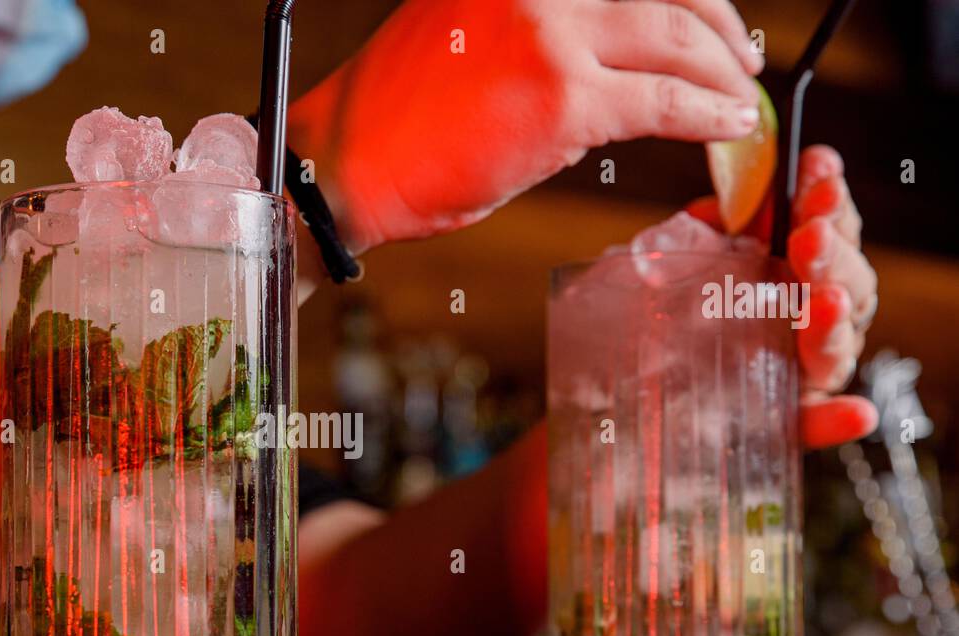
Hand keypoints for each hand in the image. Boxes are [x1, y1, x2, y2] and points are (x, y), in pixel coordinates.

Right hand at [288, 0, 763, 251]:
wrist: (346, 165)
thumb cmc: (397, 117)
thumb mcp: (468, 33)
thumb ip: (540, 25)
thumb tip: (611, 49)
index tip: (712, 19)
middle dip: (719, 29)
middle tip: (739, 61)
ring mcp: (551, 34)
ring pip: (678, 41)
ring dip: (722, 74)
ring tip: (737, 101)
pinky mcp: (564, 100)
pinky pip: (664, 101)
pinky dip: (708, 114)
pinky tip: (726, 125)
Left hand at [687, 145, 878, 448]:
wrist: (627, 388)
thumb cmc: (667, 319)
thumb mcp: (677, 267)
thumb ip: (704, 237)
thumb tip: (717, 209)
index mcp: (794, 275)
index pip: (826, 229)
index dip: (825, 197)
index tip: (815, 164)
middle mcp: (810, 321)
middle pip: (844, 282)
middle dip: (831, 252)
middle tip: (810, 231)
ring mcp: (804, 371)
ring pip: (834, 345)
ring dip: (834, 319)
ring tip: (827, 299)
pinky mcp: (787, 422)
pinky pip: (815, 425)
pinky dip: (838, 420)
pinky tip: (856, 413)